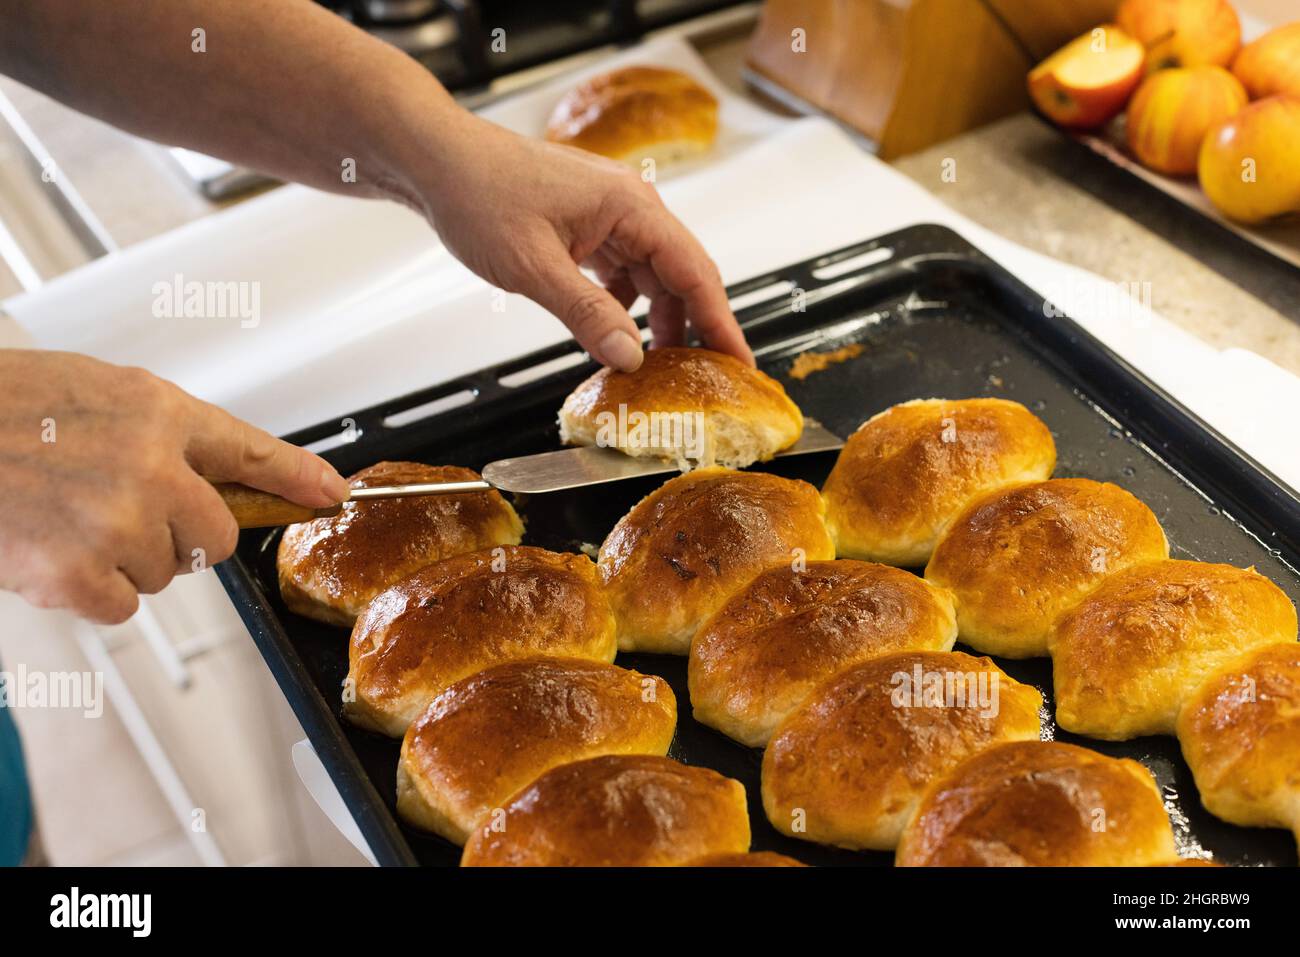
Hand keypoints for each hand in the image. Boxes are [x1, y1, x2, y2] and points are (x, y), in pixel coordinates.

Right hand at [0, 350, 348, 622]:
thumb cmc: (4, 410)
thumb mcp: (100, 395)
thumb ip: (165, 434)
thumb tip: (218, 475)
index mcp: (158, 412)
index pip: (252, 450)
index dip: (299, 477)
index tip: (331, 494)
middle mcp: (152, 468)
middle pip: (215, 537)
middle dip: (181, 536)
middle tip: (122, 512)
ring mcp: (119, 524)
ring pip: (165, 573)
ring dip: (124, 558)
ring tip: (66, 516)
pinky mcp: (79, 575)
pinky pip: (122, 604)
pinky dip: (89, 590)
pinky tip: (50, 548)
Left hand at [413, 113, 752, 371]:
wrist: (435, 160)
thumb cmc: (478, 192)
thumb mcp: (533, 266)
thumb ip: (585, 314)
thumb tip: (629, 356)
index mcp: (630, 205)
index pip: (695, 271)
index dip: (721, 322)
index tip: (738, 361)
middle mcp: (629, 205)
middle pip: (681, 275)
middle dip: (696, 327)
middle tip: (710, 378)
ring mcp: (609, 214)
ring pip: (652, 276)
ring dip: (657, 320)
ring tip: (662, 368)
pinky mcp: (587, 225)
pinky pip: (623, 270)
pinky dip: (625, 305)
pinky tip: (615, 334)